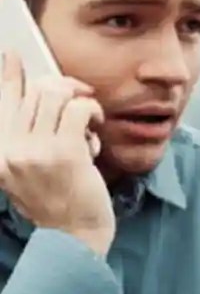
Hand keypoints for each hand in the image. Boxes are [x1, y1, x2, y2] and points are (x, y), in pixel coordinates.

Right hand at [0, 49, 112, 254]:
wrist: (73, 239)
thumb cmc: (58, 203)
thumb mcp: (27, 172)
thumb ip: (26, 139)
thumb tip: (37, 98)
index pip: (2, 102)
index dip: (8, 74)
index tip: (11, 55)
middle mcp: (11, 149)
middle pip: (35, 91)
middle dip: (63, 87)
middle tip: (81, 98)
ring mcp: (36, 150)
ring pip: (57, 95)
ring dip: (81, 101)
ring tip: (89, 121)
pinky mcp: (66, 153)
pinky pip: (80, 109)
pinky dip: (92, 113)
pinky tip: (96, 131)